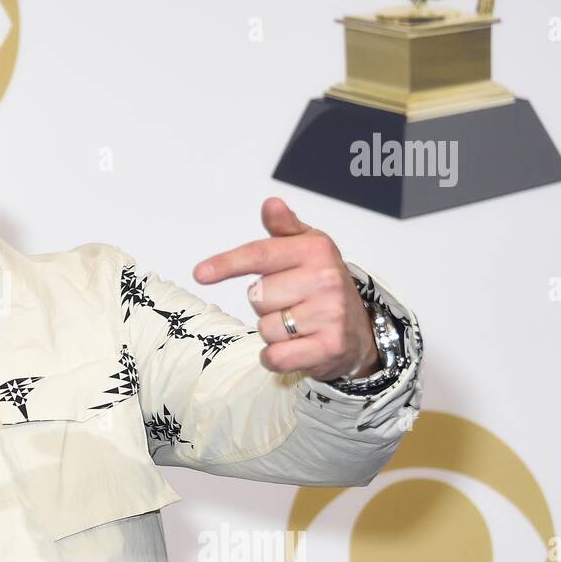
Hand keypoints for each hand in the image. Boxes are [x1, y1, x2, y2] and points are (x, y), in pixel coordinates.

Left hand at [192, 197, 377, 381]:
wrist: (360, 331)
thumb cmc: (323, 286)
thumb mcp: (307, 249)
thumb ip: (284, 228)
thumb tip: (271, 204)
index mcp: (315, 249)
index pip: (260, 254)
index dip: (226, 264)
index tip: (200, 274)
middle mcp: (325, 279)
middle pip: (256, 296)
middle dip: (265, 305)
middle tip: (292, 303)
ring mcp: (329, 314)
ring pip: (264, 328)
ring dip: (273, 332)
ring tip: (298, 326)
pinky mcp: (329, 347)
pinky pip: (276, 356)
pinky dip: (276, 357)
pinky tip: (295, 348)